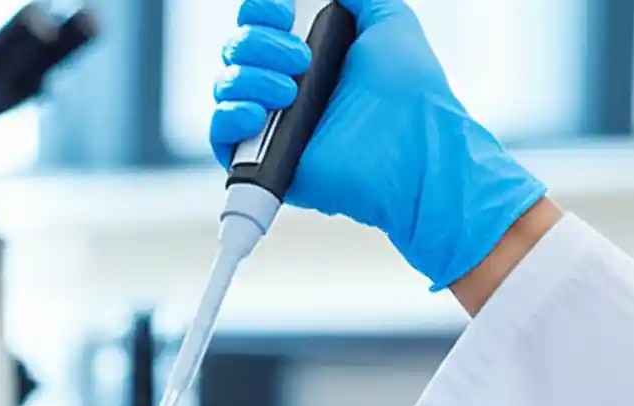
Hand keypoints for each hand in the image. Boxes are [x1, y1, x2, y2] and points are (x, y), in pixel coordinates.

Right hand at [210, 0, 547, 289]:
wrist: (414, 148)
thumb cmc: (411, 90)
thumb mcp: (389, 21)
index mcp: (308, 52)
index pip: (257, 23)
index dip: (260, 10)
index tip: (284, 11)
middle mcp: (285, 86)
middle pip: (236, 50)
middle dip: (258, 43)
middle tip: (303, 58)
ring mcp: (272, 125)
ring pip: (225, 86)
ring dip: (250, 78)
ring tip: (290, 91)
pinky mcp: (264, 163)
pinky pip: (219, 136)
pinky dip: (228, 116)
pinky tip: (258, 113)